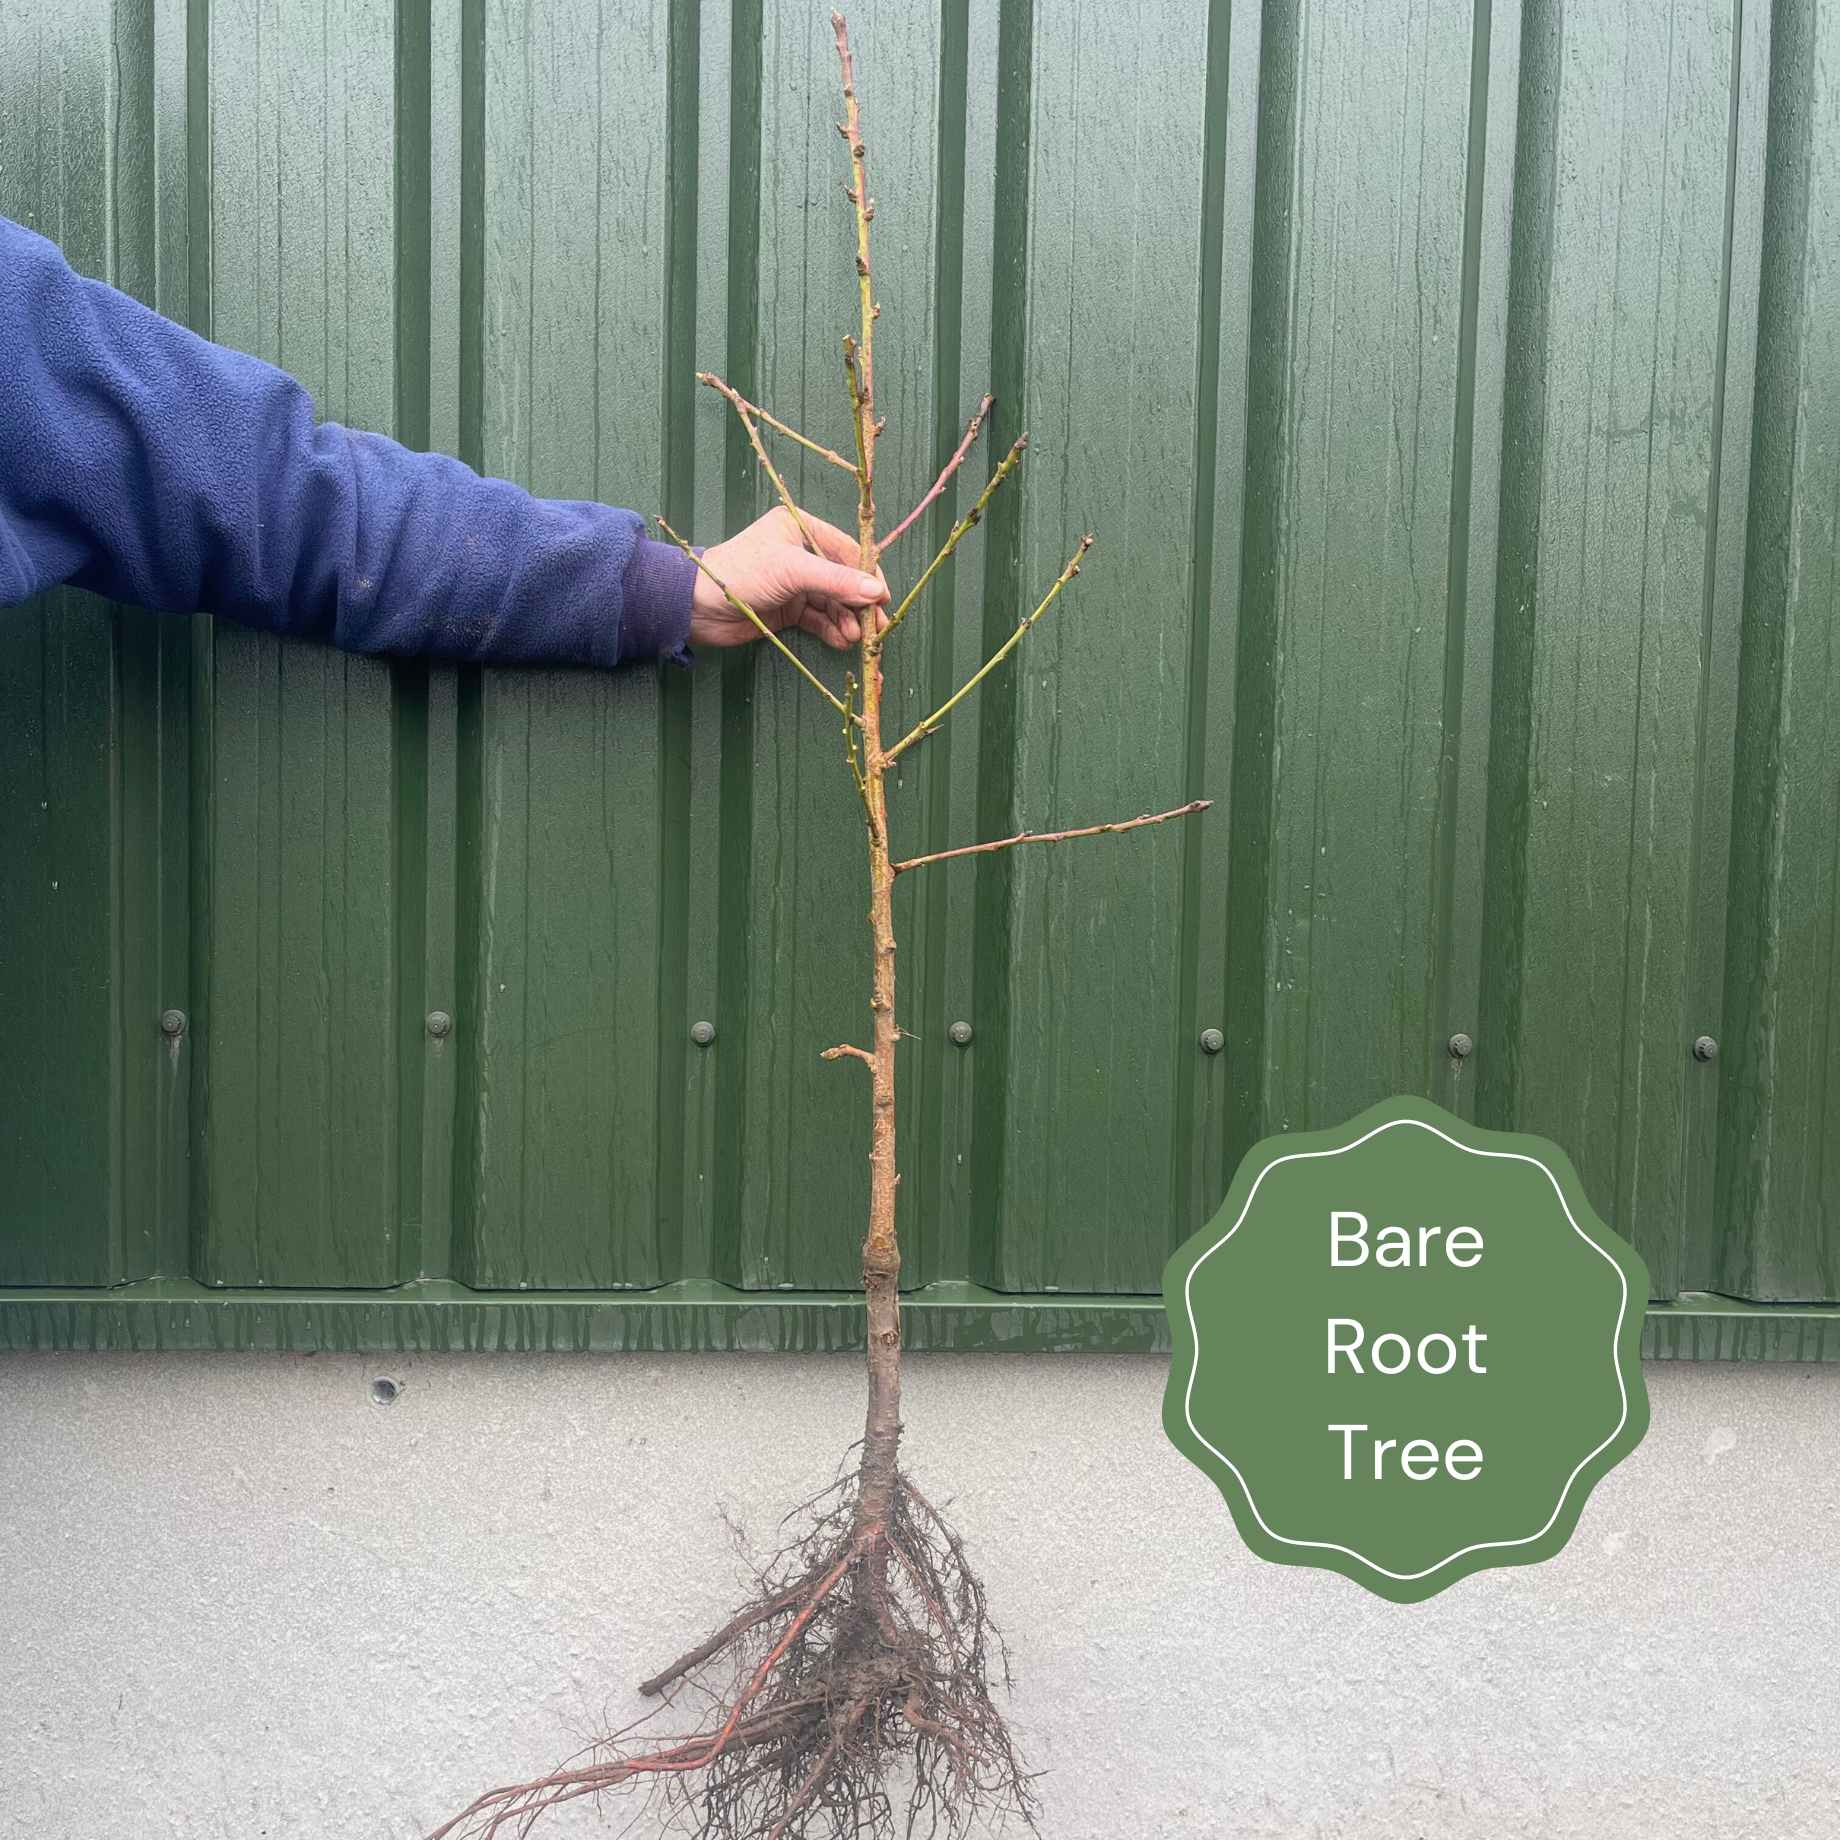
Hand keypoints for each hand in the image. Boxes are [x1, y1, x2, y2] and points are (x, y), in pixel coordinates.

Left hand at [691, 507, 889, 650]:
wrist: (698, 607)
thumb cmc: (740, 574)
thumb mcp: (792, 571)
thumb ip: (836, 581)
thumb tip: (877, 591)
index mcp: (801, 528)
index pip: (847, 550)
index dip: (868, 574)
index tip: (884, 599)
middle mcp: (801, 552)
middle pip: (844, 578)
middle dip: (860, 603)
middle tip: (875, 627)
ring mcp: (796, 582)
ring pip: (834, 602)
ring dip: (847, 620)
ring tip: (855, 638)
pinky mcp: (789, 608)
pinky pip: (820, 618)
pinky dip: (832, 630)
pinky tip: (841, 641)